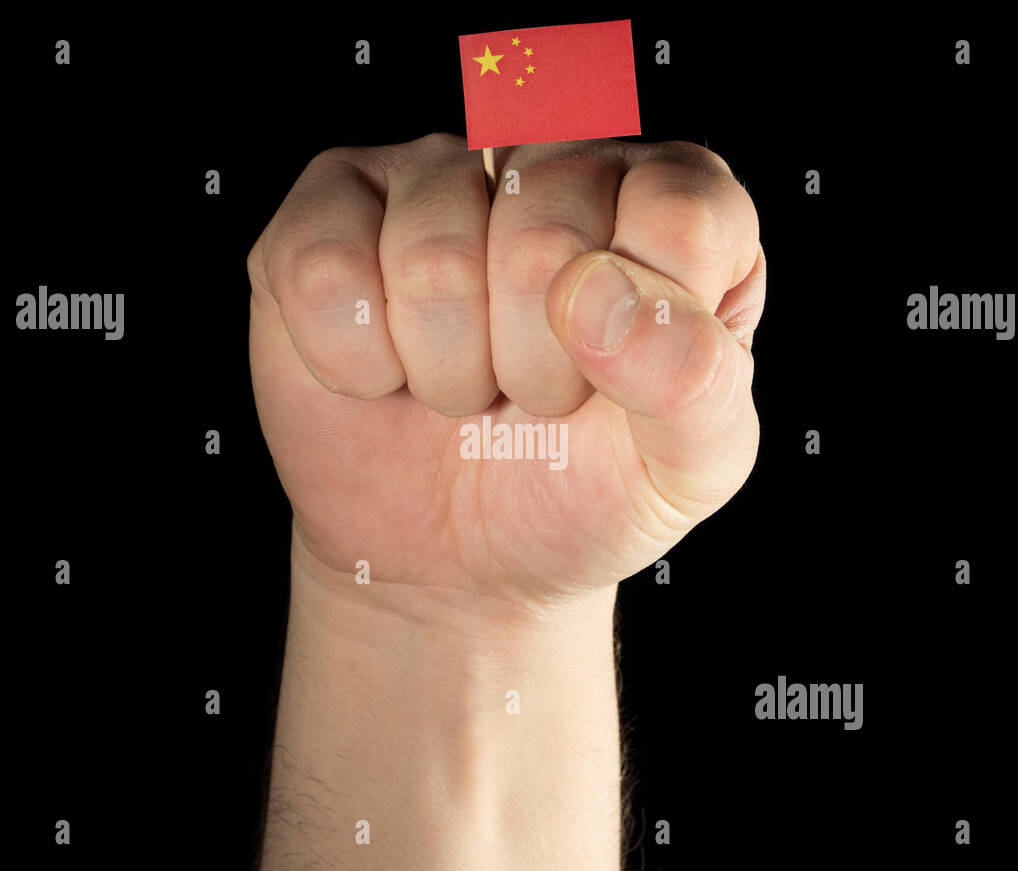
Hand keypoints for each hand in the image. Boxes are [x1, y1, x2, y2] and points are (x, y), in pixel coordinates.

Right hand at [248, 133, 763, 610]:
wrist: (458, 561)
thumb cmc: (581, 491)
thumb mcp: (685, 468)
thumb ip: (694, 380)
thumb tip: (602, 294)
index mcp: (669, 210)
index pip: (680, 212)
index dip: (641, 326)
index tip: (617, 384)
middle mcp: (556, 162)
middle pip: (545, 227)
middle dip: (533, 363)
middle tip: (529, 397)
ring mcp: (436, 176)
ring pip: (432, 257)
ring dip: (445, 370)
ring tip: (461, 388)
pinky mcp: (330, 208)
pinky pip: (324, 268)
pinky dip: (353, 363)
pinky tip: (383, 374)